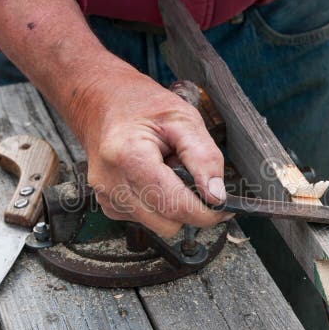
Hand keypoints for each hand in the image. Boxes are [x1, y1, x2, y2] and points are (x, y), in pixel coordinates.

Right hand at [71, 58, 230, 236]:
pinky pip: (145, 220)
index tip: (224, 206)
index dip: (206, 213)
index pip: (174, 205)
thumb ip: (204, 158)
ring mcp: (106, 196)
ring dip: (172, 207)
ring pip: (158, 227)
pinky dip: (157, 205)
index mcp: (129, 156)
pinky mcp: (108, 204)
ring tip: (169, 173)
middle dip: (190, 209)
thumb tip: (217, 195)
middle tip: (196, 181)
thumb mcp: (184, 120)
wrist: (104, 102)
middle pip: (167, 224)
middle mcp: (112, 182)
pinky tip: (154, 179)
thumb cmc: (142, 106)